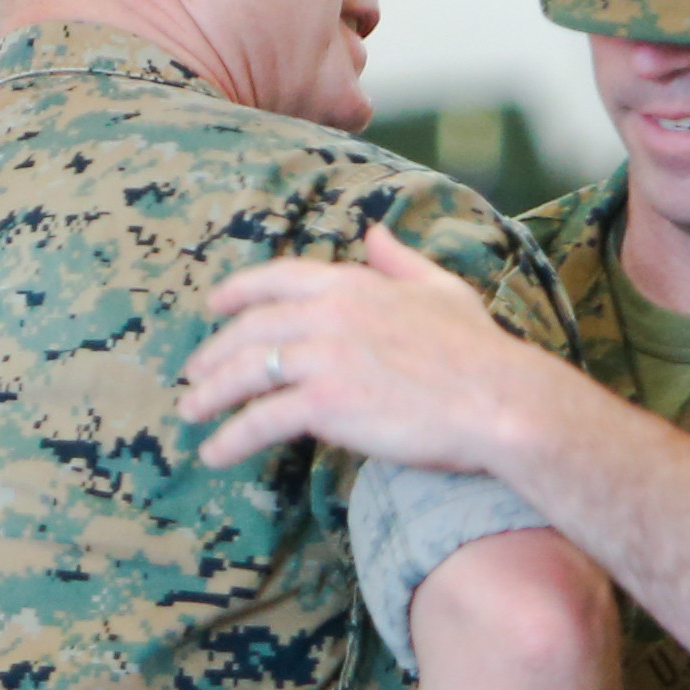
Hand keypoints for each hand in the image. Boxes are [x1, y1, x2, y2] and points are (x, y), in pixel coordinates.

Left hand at [182, 222, 558, 473]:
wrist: (497, 400)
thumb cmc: (479, 352)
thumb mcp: (441, 289)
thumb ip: (400, 261)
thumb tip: (375, 235)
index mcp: (352, 284)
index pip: (278, 279)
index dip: (239, 291)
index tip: (214, 305)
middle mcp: (328, 314)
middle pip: (250, 329)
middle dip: (213, 353)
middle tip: (193, 375)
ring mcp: (323, 357)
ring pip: (245, 373)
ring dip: (210, 396)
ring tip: (192, 415)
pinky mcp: (324, 403)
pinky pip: (260, 420)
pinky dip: (231, 439)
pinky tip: (215, 454)